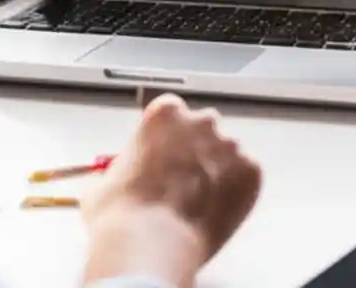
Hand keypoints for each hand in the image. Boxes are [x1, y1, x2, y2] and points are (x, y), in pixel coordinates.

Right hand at [81, 94, 261, 287]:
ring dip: (218, 171)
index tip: (165, 152)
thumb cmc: (123, 212)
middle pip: (204, 128)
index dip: (169, 136)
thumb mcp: (104, 181)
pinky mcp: (251, 172)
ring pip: (228, 154)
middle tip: (182, 180)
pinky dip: (236, 191)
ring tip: (199, 202)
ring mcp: (230, 146)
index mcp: (165, 113)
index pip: (173, 111)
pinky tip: (215, 209)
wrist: (151, 244)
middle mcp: (201, 122)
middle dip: (197, 149)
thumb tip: (118, 180)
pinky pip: (247, 177)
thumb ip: (119, 169)